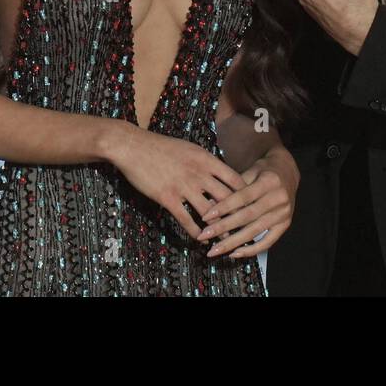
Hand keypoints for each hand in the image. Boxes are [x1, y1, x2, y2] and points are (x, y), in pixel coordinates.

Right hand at [107, 123, 247, 239]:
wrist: (133, 146)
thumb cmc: (161, 147)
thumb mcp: (190, 149)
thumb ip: (206, 162)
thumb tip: (220, 172)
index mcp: (206, 159)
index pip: (235, 179)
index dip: (246, 194)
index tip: (252, 206)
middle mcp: (199, 173)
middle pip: (227, 198)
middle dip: (238, 215)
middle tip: (246, 228)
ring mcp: (184, 186)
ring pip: (209, 212)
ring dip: (219, 229)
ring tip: (227, 240)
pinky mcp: (168, 197)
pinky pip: (186, 219)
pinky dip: (196, 232)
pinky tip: (200, 240)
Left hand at [197, 147, 298, 257]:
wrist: (288, 171)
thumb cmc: (265, 170)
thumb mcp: (251, 170)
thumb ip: (233, 186)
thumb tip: (210, 204)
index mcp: (269, 182)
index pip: (242, 197)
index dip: (223, 207)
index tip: (206, 216)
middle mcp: (278, 198)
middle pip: (247, 216)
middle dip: (223, 228)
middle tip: (204, 235)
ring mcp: (283, 213)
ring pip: (255, 231)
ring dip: (233, 242)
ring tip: (215, 249)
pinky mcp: (285, 224)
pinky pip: (268, 242)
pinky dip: (251, 250)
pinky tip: (235, 253)